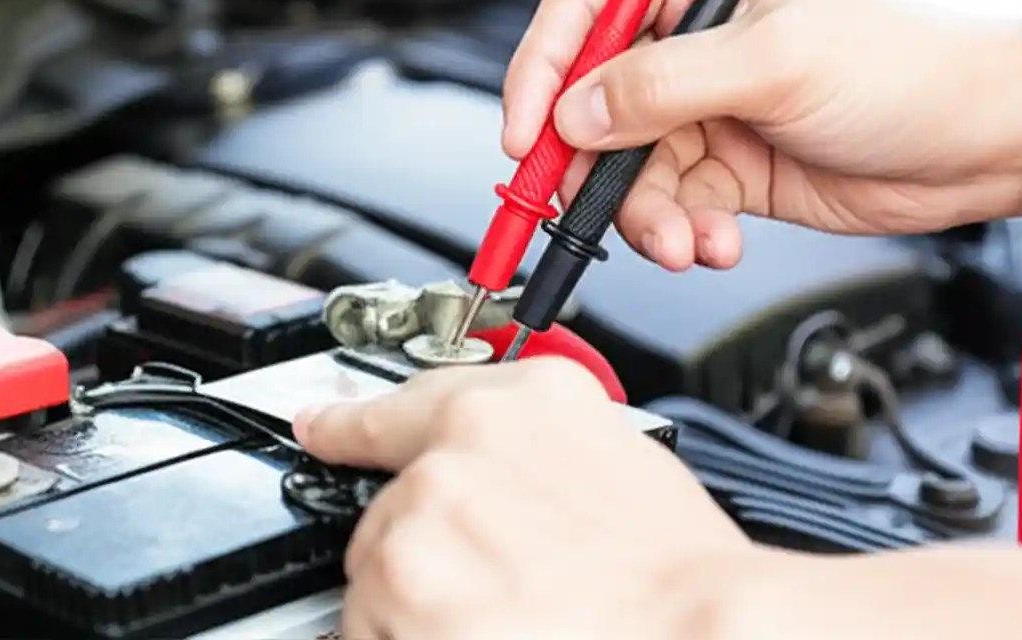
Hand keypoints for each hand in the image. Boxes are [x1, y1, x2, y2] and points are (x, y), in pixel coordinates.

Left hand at [293, 358, 750, 638]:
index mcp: (508, 409)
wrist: (703, 631)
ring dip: (417, 606)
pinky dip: (407, 639)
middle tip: (502, 583)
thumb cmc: (675, 569)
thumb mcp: (615, 455)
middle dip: (430, 552)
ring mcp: (417, 528)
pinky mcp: (394, 597)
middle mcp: (451, 457)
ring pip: (378, 577)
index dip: (351, 422)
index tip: (319, 424)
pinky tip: (477, 637)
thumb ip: (527, 443)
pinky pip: (369, 628)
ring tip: (500, 619)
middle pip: (391, 512)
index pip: (399, 405)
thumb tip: (485, 466)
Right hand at [503, 0, 1021, 271]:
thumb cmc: (905, 71)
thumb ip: (664, 87)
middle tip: (584, 207)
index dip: (544, 73)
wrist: (973, 150)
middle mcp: (690, 40)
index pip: (586, 12)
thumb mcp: (775, 63)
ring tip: (679, 240)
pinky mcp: (719, 165)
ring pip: (625, 169)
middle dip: (591, 168)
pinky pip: (666, 206)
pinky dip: (679, 233)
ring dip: (644, 216)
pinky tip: (712, 241)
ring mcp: (702, 106)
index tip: (527, 135)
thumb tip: (578, 115)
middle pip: (592, 103)